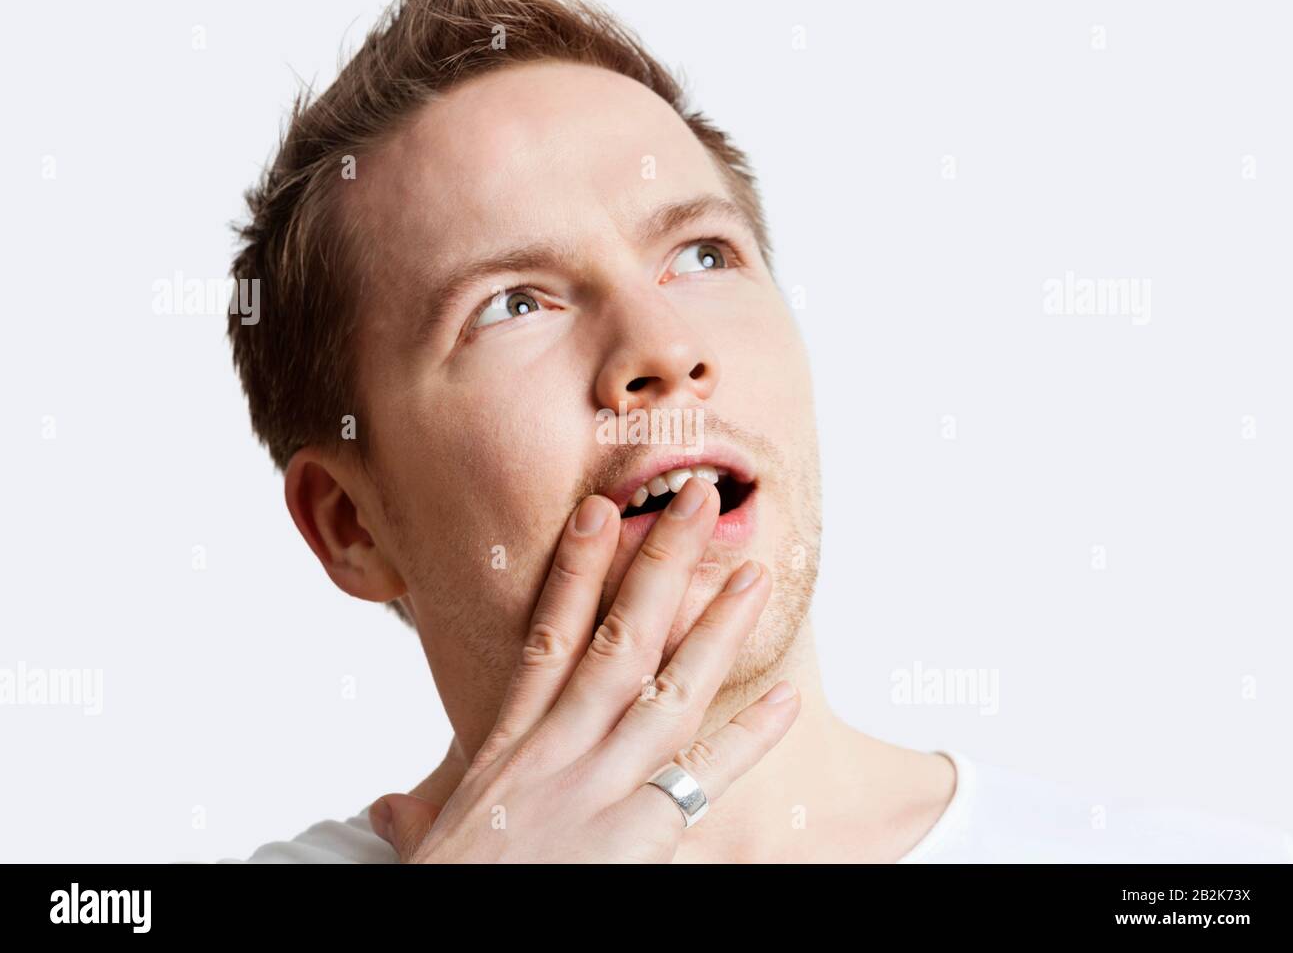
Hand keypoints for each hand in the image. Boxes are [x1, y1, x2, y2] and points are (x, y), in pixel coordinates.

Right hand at [368, 476, 799, 861]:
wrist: (442, 942)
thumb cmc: (444, 896)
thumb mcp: (427, 847)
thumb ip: (418, 816)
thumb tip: (390, 807)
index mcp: (508, 748)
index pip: (546, 640)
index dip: (575, 572)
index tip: (599, 514)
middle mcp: (556, 750)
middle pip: (617, 638)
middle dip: (660, 563)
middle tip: (697, 500)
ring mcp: (598, 785)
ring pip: (666, 686)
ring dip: (716, 626)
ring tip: (754, 572)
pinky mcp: (638, 833)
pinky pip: (706, 776)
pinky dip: (749, 737)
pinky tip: (787, 700)